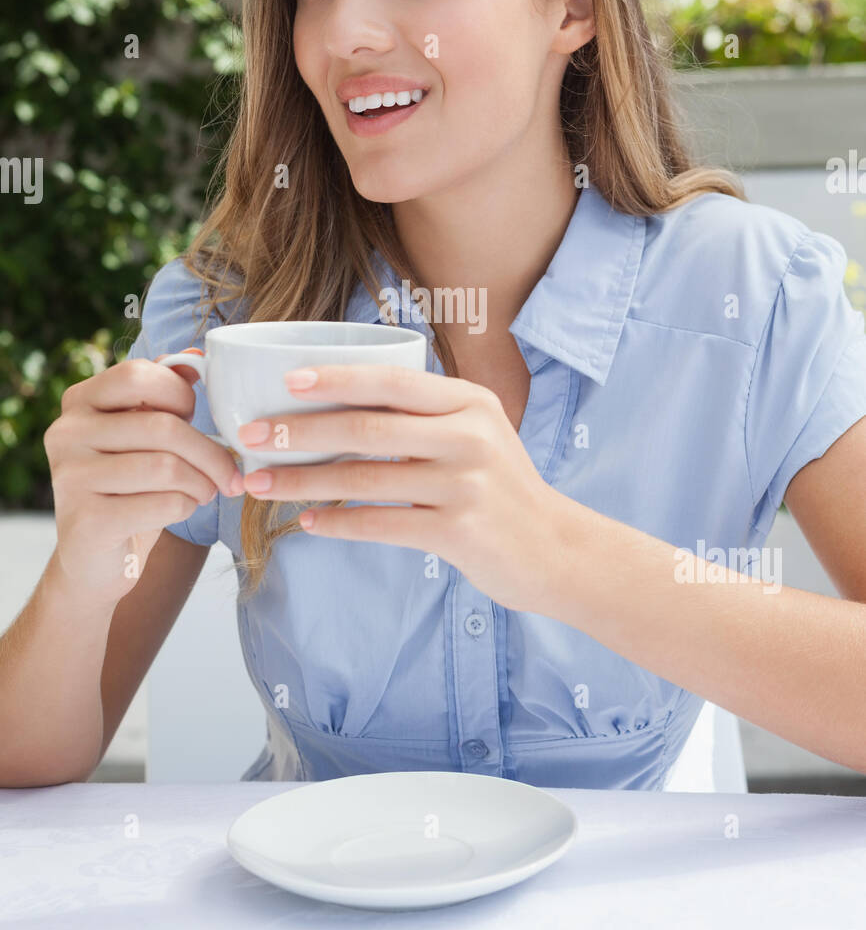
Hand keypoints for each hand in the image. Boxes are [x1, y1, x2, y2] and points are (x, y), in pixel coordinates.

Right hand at [44, 358, 243, 602]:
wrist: (97, 559)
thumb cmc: (131, 487)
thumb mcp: (144, 435)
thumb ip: (163, 394)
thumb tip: (195, 358)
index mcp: (80, 401)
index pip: (139, 375)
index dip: (180, 394)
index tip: (197, 417)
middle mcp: (66, 433)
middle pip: (162, 427)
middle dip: (210, 453)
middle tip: (229, 475)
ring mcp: (70, 476)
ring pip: (167, 468)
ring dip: (202, 483)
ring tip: (205, 491)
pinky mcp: (86, 520)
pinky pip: (163, 503)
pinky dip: (186, 507)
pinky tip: (181, 510)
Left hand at [236, 363, 565, 612]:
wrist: (557, 551)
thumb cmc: (502, 490)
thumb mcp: (478, 435)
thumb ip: (425, 417)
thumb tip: (338, 407)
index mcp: (470, 402)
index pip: (391, 380)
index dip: (335, 378)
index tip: (285, 381)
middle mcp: (469, 436)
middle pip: (368, 427)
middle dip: (300, 431)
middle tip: (250, 435)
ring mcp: (464, 484)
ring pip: (364, 478)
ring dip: (303, 480)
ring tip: (260, 484)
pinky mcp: (458, 531)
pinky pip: (380, 523)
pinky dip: (336, 523)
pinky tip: (306, 523)